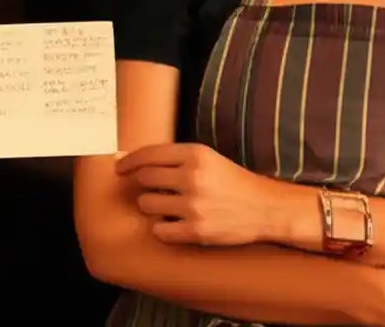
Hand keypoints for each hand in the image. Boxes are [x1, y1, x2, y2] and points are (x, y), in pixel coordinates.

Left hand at [115, 142, 272, 246]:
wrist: (265, 208)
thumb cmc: (235, 183)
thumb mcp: (210, 160)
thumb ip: (178, 160)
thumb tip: (136, 161)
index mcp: (197, 155)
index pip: (149, 154)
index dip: (128, 161)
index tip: (119, 168)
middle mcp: (193, 177)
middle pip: (144, 178)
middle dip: (143, 184)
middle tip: (154, 188)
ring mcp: (193, 205)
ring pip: (146, 204)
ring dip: (152, 206)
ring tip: (169, 207)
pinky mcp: (195, 230)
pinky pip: (158, 230)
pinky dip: (162, 228)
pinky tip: (175, 224)